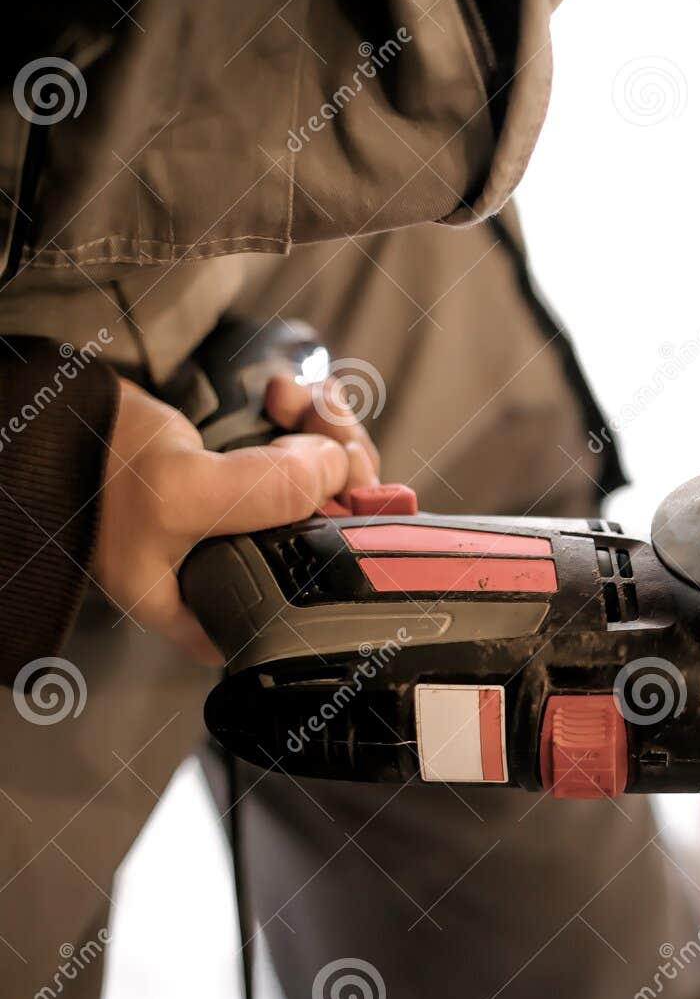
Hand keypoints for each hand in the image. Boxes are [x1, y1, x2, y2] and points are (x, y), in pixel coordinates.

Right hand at [91, 375, 378, 663]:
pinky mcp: (241, 476)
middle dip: (342, 464)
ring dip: (326, 430)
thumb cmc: (92, 470)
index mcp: (222, 604)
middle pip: (335, 525)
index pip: (320, 590)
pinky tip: (281, 393)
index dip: (355, 539)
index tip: (357, 489)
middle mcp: (240, 567)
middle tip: (322, 420)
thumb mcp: (184, 493)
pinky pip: (302, 451)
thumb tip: (341, 470)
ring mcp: (242, 520)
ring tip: (290, 398)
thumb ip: (271, 493)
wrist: (42, 416)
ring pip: (326, 480)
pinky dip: (305, 417)